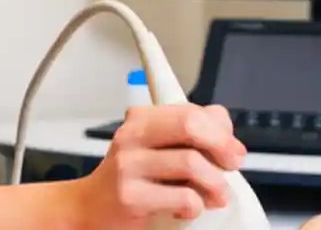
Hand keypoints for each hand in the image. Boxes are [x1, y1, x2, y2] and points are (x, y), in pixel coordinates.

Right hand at [73, 104, 246, 229]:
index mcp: (141, 119)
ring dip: (215, 184)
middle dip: (221, 147)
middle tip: (230, 166)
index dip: (221, 131)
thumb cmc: (130, 180)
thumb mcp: (155, 149)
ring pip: (191, 163)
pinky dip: (195, 206)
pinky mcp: (130, 196)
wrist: (89, 208)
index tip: (231, 150)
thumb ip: (188, 135)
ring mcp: (129, 165)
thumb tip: (225, 132)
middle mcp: (132, 136)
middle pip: (190, 125)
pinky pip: (183, 197)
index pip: (192, 111)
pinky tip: (186, 209)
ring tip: (215, 196)